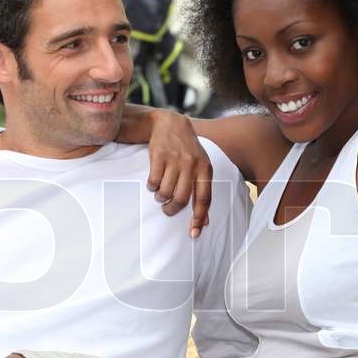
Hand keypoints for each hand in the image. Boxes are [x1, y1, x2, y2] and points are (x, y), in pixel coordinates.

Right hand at [146, 110, 211, 237]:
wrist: (171, 123)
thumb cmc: (188, 150)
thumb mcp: (201, 166)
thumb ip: (202, 191)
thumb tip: (204, 221)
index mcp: (205, 169)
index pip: (204, 198)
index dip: (199, 218)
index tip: (193, 233)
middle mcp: (192, 165)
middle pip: (182, 198)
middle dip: (173, 209)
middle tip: (168, 210)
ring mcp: (175, 160)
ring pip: (166, 192)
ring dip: (161, 198)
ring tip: (160, 195)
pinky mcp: (159, 156)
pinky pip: (154, 181)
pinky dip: (152, 187)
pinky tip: (154, 183)